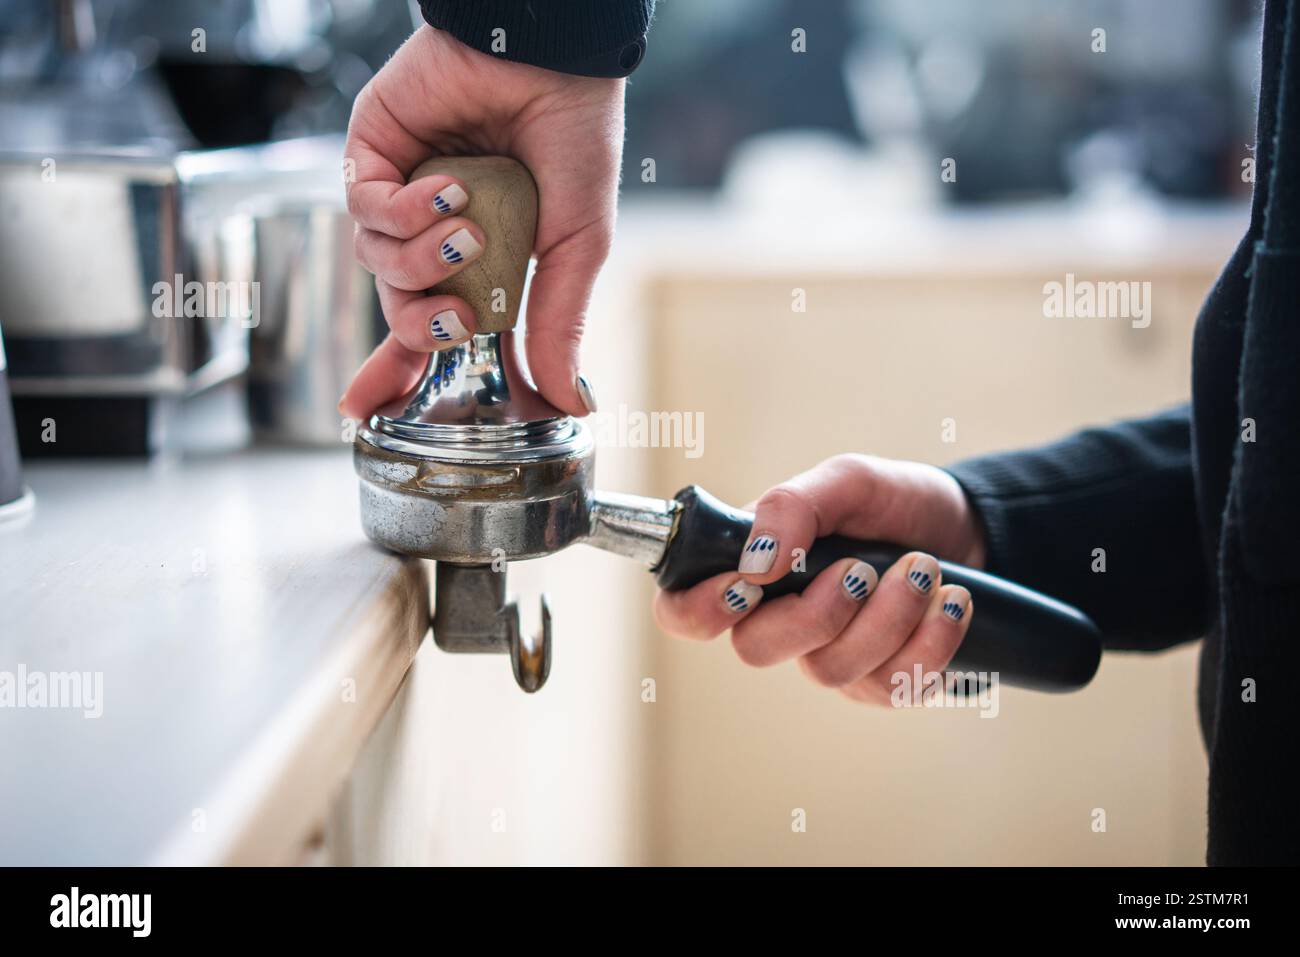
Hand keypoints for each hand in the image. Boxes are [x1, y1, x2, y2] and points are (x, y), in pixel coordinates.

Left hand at [339, 26, 623, 418]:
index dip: (400, 369)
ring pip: (375, 261)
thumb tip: (573, 403)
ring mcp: (399, 191)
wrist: (554, 57)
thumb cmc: (576, 140)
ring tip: (468, 226)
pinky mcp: (372, 151)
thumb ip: (559, 324)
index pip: (431, 325)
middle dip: (420, 325)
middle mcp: (432, 231)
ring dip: (421, 259)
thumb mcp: (577, 246)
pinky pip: (362, 208)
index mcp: (479, 258)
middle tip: (456, 318)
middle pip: (397, 305)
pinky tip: (444, 190)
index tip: (370, 412)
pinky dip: (402, 212)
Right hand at [653, 454, 986, 705]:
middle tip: (861, 568)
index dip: (698, 609)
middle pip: (755, 649)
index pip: (684, 610)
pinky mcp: (881, 684)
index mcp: (752, 569)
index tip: (747, 584)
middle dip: (815, 611)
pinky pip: (891, 686)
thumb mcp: (847, 480)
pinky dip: (930, 639)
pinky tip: (951, 601)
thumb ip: (792, 505)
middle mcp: (780, 621)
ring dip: (887, 616)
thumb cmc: (892, 503)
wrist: (969, 530)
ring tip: (925, 568)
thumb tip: (755, 559)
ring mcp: (830, 658)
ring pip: (829, 671)